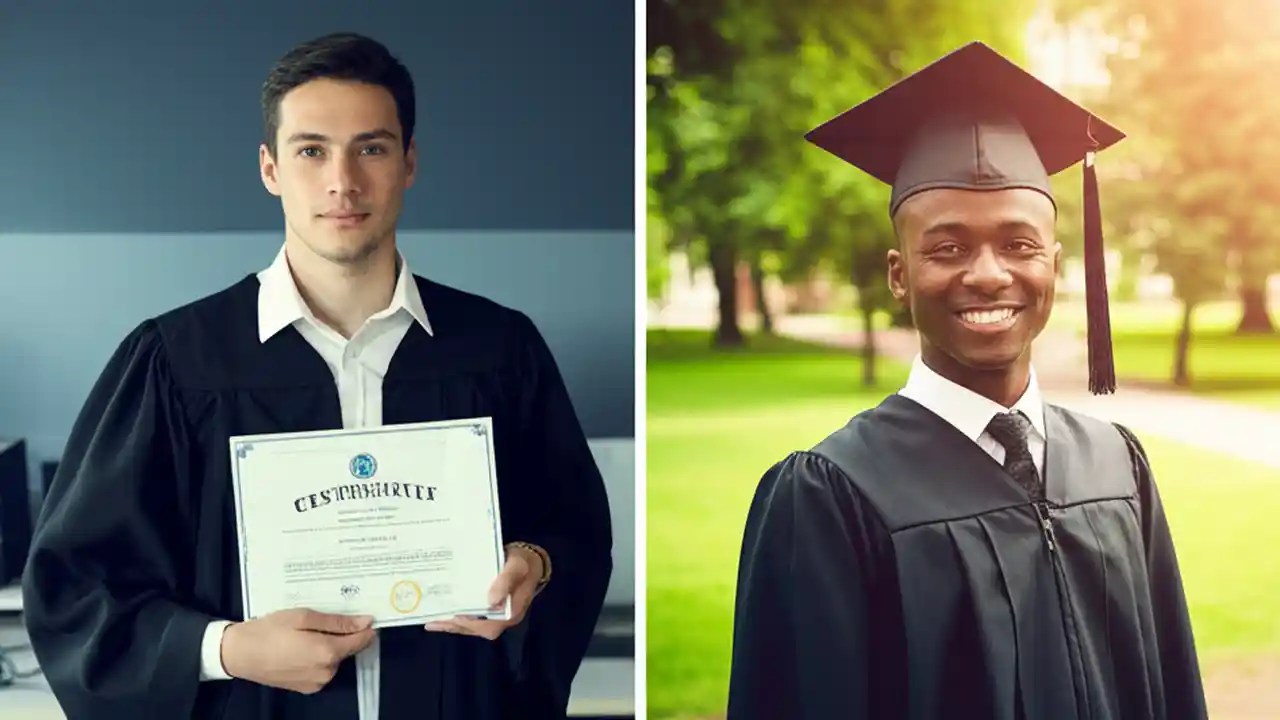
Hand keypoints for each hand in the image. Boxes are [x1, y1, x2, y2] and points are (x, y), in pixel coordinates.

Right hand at [220, 608, 375, 693]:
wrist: (240, 654)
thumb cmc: (270, 630)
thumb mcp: (303, 617)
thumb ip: (337, 622)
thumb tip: (366, 622)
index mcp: (328, 652)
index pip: (361, 640)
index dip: (366, 627)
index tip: (366, 615)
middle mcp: (326, 672)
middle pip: (348, 649)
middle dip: (344, 634)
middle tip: (324, 620)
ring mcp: (317, 683)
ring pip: (335, 659)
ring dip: (330, 646)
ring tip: (308, 632)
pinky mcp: (306, 688)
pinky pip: (322, 669)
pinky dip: (319, 657)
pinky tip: (302, 646)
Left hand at [424, 543, 544, 640]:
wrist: (532, 562)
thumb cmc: (524, 563)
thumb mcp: (517, 566)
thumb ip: (506, 581)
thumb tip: (492, 600)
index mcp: (511, 612)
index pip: (487, 624)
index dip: (468, 622)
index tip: (450, 616)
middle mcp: (503, 620)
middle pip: (475, 628)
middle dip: (453, 625)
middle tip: (432, 620)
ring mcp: (496, 618)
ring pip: (471, 626)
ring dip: (451, 625)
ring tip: (431, 621)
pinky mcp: (490, 612)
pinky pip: (472, 620)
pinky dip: (456, 620)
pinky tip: (441, 618)